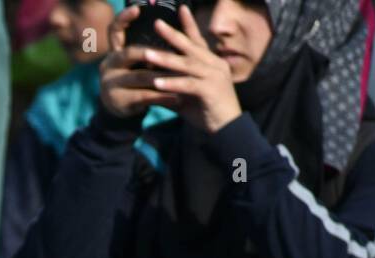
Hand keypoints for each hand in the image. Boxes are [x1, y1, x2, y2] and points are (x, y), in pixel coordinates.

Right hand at [99, 4, 172, 118]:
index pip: (114, 31)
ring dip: (163, 76)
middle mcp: (109, 65)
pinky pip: (143, 97)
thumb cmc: (134, 83)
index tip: (137, 9)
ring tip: (183, 76)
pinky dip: (162, 96)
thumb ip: (145, 48)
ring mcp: (110, 84)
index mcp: (114, 52)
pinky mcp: (119, 102)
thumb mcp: (135, 65)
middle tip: (173, 52)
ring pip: (140, 76)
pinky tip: (177, 97)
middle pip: (130, 53)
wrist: (118, 113)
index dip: (123, 19)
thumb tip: (167, 27)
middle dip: (152, 53)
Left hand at [145, 5, 241, 133]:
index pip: (198, 40)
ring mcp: (214, 76)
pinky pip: (188, 84)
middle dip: (173, 35)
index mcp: (211, 63)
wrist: (227, 129)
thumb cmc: (208, 111)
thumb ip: (175, 85)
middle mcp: (214, 65)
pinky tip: (158, 83)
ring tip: (147, 54)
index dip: (188, 25)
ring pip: (187, 64)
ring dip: (166, 59)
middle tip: (156, 23)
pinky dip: (172, 84)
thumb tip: (155, 80)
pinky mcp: (210, 91)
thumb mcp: (188, 95)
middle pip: (190, 47)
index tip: (180, 9)